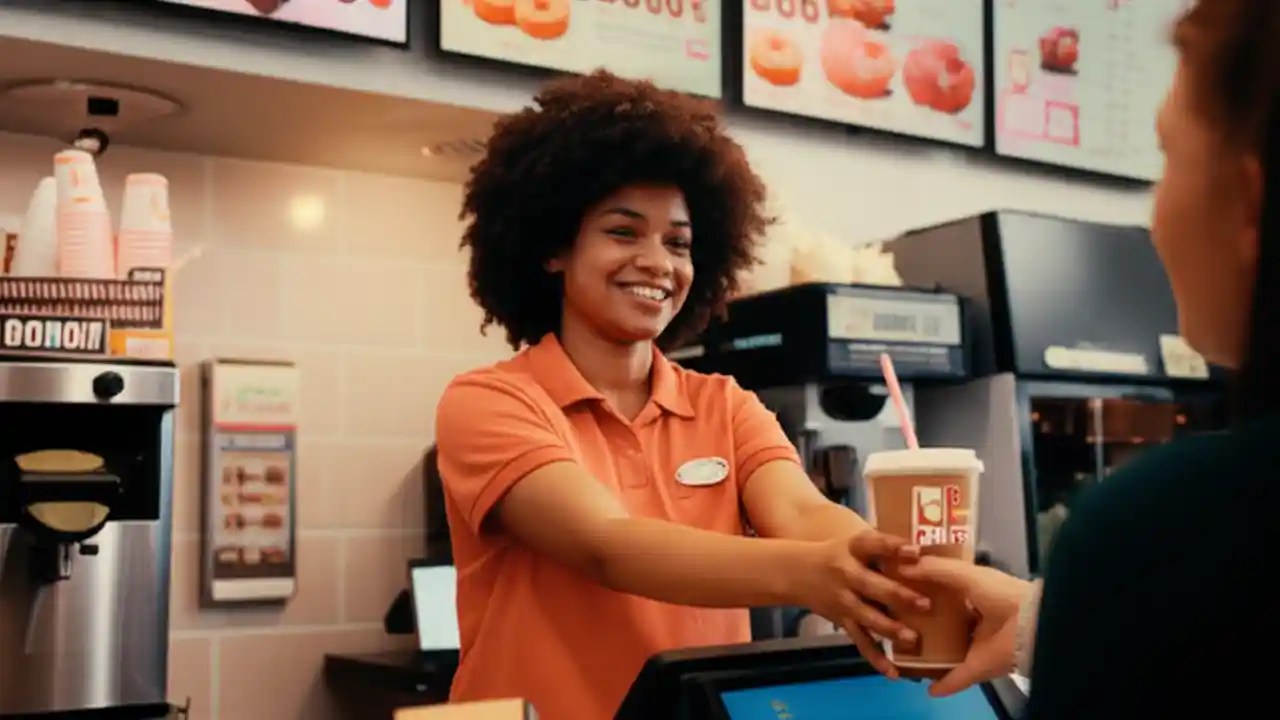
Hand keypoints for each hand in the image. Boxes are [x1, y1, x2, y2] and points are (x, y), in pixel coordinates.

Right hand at [795, 531, 928, 677]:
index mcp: (853, 549)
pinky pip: (861, 641)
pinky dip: (876, 658)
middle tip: (925, 604)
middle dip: (898, 595)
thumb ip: (884, 547)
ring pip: (868, 617)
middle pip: (872, 585)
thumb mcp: (855, 542)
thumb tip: (926, 550)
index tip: (915, 551)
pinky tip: (893, 672)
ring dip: (890, 629)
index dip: (893, 546)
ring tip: (912, 638)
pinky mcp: (843, 621)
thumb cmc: (838, 554)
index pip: (873, 544)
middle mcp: (847, 574)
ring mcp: (844, 600)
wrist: (796, 572)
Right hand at [896, 556, 1031, 695]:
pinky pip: (956, 679)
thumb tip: (901, 568)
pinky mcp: (977, 668)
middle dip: (921, 622)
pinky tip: (928, 688)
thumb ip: (936, 569)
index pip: (943, 594)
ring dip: (928, 653)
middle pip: (942, 623)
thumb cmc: (1000, 594)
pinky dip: (944, 684)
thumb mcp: (966, 574)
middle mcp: (973, 621)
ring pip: (946, 651)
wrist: (1029, 624)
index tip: (898, 589)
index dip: (922, 591)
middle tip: (894, 620)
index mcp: (973, 596)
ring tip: (902, 651)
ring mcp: (975, 647)